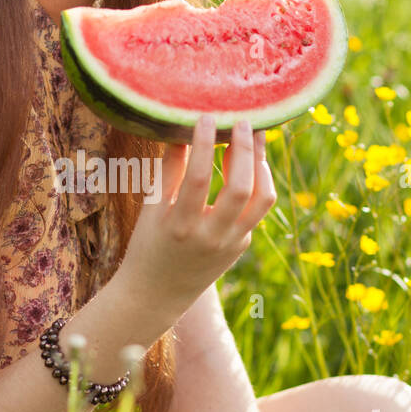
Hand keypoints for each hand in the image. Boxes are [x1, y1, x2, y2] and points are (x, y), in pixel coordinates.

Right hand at [119, 114, 276, 318]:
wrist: (157, 294)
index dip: (204, 144)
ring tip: (253, 140)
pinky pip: (256, 209)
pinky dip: (254, 182)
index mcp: (180, 227)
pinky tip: (246, 164)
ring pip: (262, 199)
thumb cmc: (147, 245)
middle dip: (245, 149)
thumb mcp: (151, 209)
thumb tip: (183, 129)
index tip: (207, 116)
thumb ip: (169, 170)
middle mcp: (211, 237)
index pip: (198, 179)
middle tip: (243, 121)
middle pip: (241, 188)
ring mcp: (232, 244)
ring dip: (261, 165)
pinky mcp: (242, 245)